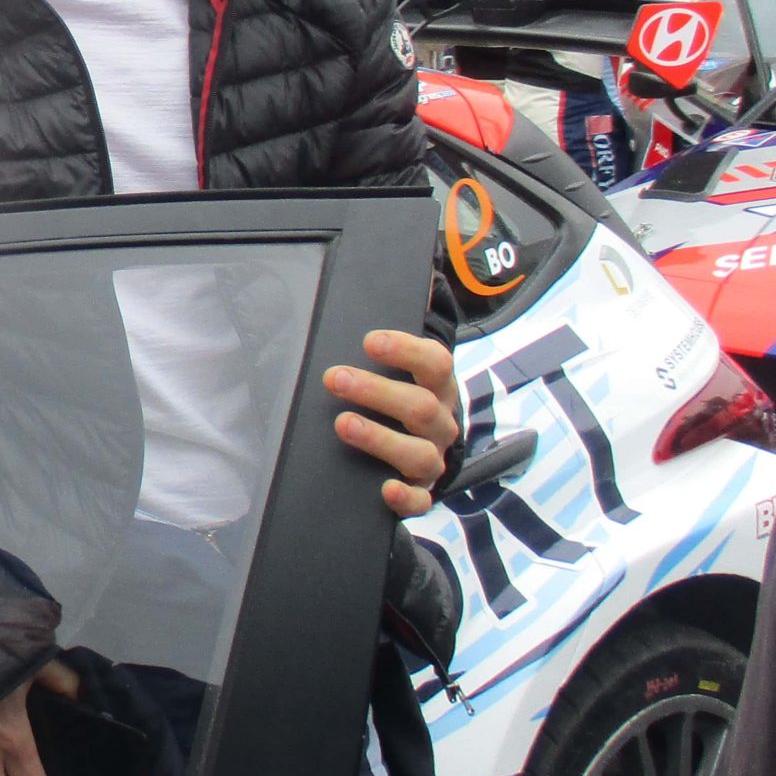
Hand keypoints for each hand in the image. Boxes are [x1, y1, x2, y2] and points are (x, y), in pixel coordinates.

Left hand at [326, 329, 459, 518]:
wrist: (427, 451)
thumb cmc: (405, 397)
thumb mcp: (407, 364)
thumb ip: (407, 328)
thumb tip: (423, 274)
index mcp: (437, 387)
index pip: (435, 363)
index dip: (406, 350)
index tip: (370, 340)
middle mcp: (440, 422)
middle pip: (418, 406)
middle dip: (376, 390)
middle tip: (335, 378)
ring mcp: (434, 460)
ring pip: (419, 453)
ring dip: (380, 438)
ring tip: (343, 424)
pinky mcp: (423, 492)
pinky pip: (421, 501)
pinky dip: (405, 498)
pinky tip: (384, 489)